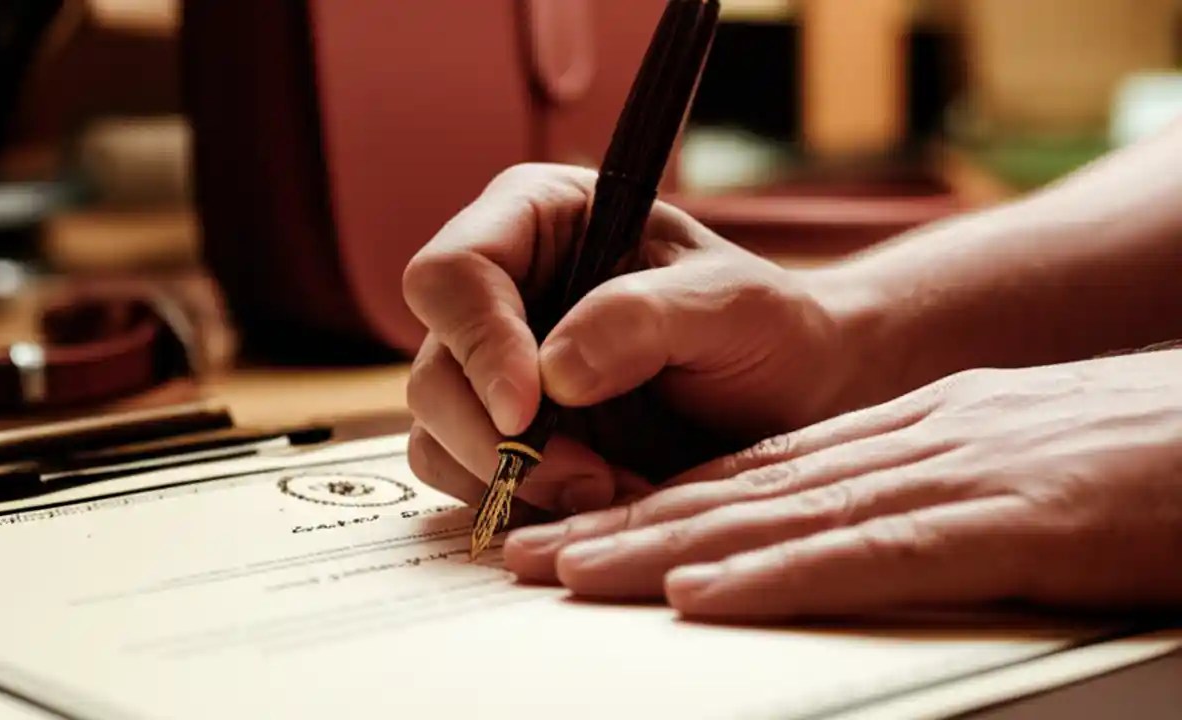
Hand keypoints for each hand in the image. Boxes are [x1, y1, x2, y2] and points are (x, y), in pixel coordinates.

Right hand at [402, 164, 860, 518]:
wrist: (789, 396)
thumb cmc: (764, 328)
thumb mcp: (728, 304)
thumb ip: (641, 319)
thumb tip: (553, 372)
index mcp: (537, 220)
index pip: (453, 270)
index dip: (478, 341)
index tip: (529, 407)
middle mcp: (500, 292)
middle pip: (433, 367)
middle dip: (495, 437)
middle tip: (585, 476)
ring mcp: (494, 370)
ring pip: (436, 433)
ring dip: (510, 480)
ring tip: (608, 488)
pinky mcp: (505, 436)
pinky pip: (466, 479)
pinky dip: (520, 505)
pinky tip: (598, 498)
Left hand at [502, 350, 1181, 620]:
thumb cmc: (1139, 453)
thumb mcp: (1008, 460)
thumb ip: (923, 490)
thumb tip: (847, 533)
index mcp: (907, 434)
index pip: (758, 476)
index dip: (660, 508)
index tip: (584, 535)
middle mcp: (908, 444)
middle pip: (741, 494)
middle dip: (628, 530)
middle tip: (530, 556)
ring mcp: (952, 476)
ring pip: (778, 518)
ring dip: (665, 551)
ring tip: (573, 575)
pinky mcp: (1007, 518)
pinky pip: (872, 553)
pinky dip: (779, 576)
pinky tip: (705, 597)